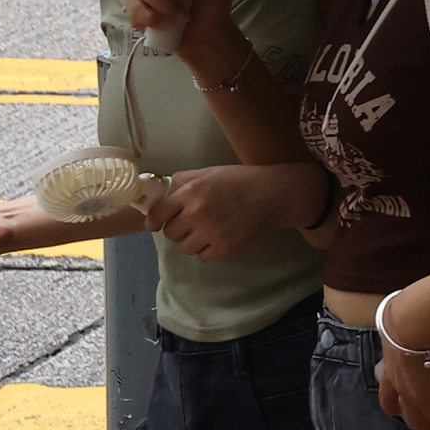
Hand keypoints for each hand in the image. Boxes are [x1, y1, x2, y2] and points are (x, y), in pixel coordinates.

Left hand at [151, 162, 333, 260]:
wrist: (275, 195)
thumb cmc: (243, 180)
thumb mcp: (212, 172)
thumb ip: (186, 179)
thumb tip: (166, 186)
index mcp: (191, 192)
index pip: (157, 214)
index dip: (154, 221)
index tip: (155, 225)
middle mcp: (197, 213)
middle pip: (171, 233)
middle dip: (179, 229)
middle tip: (193, 224)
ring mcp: (211, 232)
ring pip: (186, 247)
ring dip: (194, 242)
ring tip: (208, 233)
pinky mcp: (226, 248)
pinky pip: (204, 257)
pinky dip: (209, 251)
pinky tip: (219, 240)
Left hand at [377, 318, 429, 429]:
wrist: (417, 320)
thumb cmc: (413, 315)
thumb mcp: (410, 327)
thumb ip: (418, 328)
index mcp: (391, 373)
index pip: (389, 399)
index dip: (398, 409)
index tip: (408, 413)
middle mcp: (402, 388)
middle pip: (412, 420)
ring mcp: (417, 394)